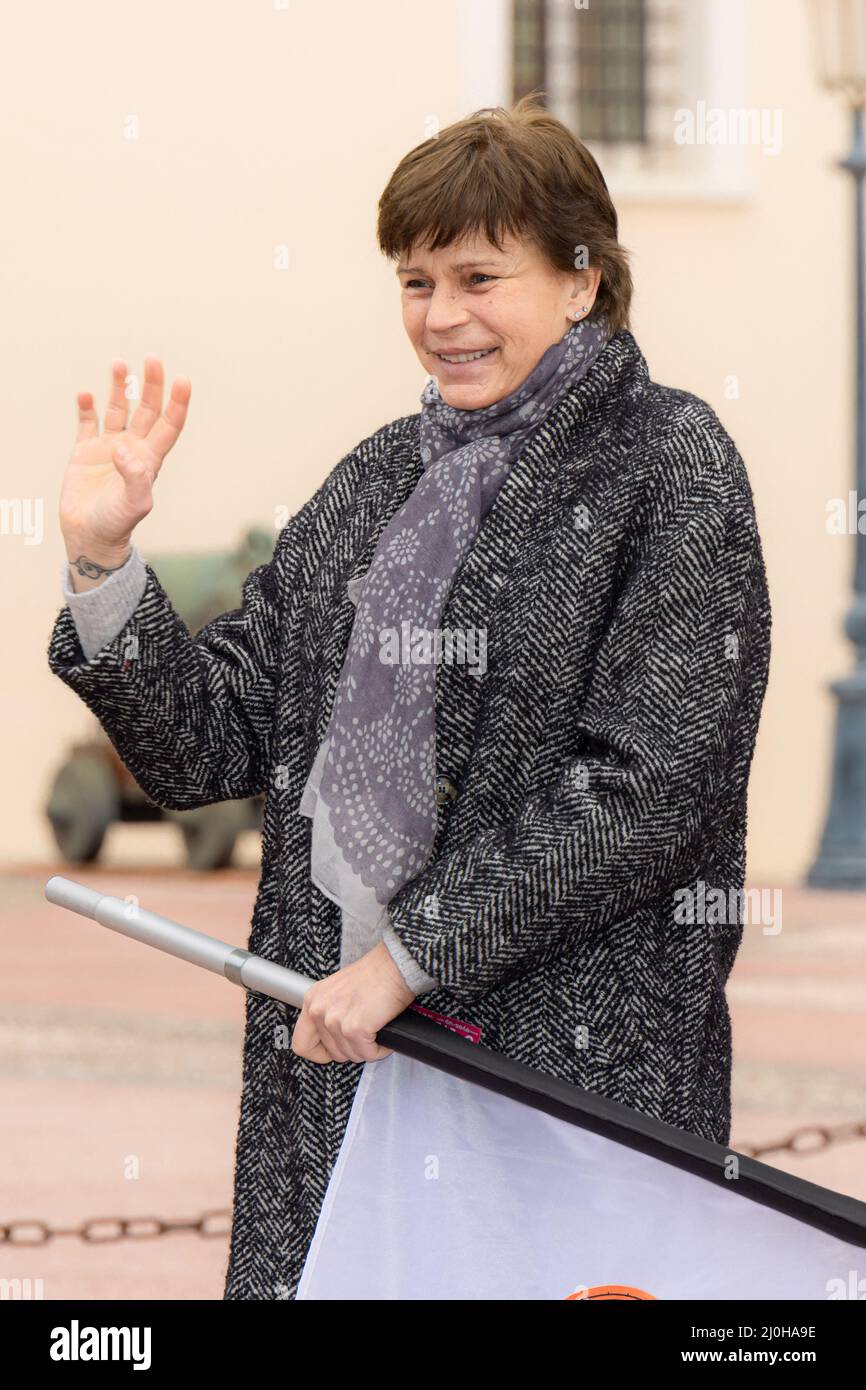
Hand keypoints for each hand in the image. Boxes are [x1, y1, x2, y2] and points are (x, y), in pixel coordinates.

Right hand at [60, 356, 190, 562]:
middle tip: (152, 359)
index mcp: (150, 459)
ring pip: (118, 409)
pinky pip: (87, 423)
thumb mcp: (134, 504)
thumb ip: (135, 478)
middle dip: (151, 385)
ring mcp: (109, 447)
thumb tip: (124, 450)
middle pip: (146, 409)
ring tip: (119, 364)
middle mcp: (132, 448)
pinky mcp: (85, 451)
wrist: (90, 536)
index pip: (169, 425)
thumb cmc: (117, 524)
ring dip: (119, 387)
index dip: (178, 403)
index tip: (183, 380)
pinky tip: (86, 395)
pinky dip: (87, 407)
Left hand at [291, 941, 415, 1063]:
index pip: (301, 1044)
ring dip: (368, 1048)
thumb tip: (332, 1038)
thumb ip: (328, 1012)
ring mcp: (335, 1020)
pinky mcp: (355, 1028)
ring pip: (352, 1055)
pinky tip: (384, 1031)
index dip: (320, 1053)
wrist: (395, 964)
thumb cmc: (374, 974)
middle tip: (366, 1033)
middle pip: (332, 1053)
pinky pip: (369, 1054)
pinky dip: (381, 1049)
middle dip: (353, 1047)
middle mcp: (319, 1010)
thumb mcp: (338, 991)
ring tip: (376, 1029)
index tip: (334, 1050)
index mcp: (312, 1000)